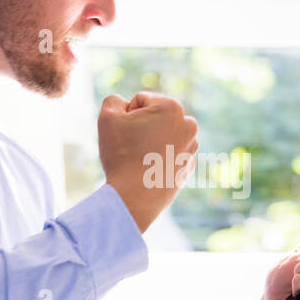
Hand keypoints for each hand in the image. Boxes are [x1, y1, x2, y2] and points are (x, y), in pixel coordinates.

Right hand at [98, 91, 198, 233]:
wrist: (133, 198)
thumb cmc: (121, 155)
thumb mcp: (108, 117)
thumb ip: (114, 100)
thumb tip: (125, 104)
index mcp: (172, 108)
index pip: (140, 100)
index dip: (126, 116)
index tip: (125, 134)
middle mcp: (189, 124)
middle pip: (155, 117)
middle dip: (141, 127)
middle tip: (132, 147)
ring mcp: (192, 147)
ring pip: (163, 134)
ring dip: (151, 141)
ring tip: (140, 159)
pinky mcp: (189, 165)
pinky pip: (169, 153)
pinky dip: (159, 157)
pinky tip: (149, 169)